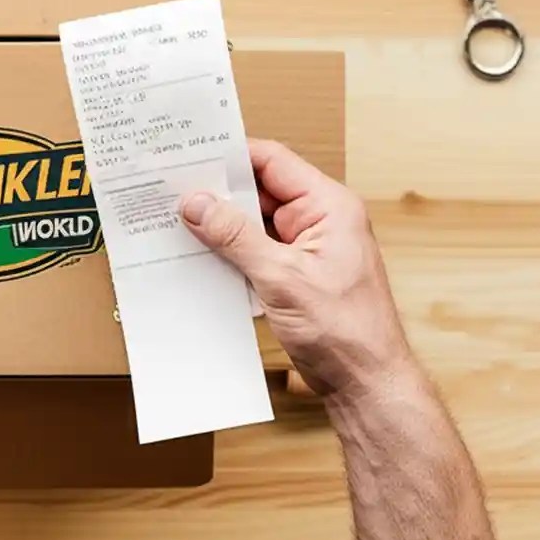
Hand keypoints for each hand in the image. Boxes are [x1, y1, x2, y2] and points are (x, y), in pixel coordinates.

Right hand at [180, 139, 411, 395]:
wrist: (367, 383)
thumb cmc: (345, 331)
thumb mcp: (282, 277)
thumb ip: (236, 237)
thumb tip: (196, 203)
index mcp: (328, 206)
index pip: (273, 161)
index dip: (231, 156)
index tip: (190, 156)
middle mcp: (319, 220)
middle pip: (259, 190)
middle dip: (218, 192)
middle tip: (172, 190)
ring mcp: (306, 248)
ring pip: (253, 222)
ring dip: (220, 225)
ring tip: (176, 222)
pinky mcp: (294, 273)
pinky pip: (255, 250)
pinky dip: (229, 252)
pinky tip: (198, 255)